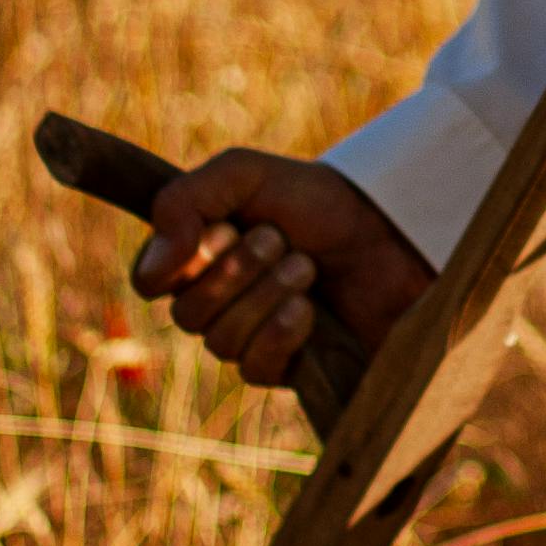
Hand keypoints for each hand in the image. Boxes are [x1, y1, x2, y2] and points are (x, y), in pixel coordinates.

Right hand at [131, 149, 433, 387]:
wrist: (395, 234)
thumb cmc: (321, 203)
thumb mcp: (248, 175)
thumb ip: (185, 202)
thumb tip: (153, 269)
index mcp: (201, 257)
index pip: (150, 281)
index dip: (179, 262)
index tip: (222, 229)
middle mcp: (219, 302)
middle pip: (186, 315)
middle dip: (237, 272)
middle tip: (281, 239)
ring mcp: (252, 338)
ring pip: (221, 342)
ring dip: (267, 296)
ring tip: (307, 268)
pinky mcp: (287, 370)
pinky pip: (254, 368)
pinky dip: (280, 333)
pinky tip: (309, 312)